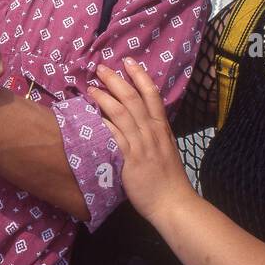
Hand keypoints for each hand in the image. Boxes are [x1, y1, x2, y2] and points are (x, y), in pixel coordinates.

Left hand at [87, 59, 194, 221]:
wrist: (172, 202)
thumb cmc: (168, 179)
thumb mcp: (165, 149)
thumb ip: (153, 134)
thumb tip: (140, 121)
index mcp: (161, 128)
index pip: (151, 94)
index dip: (140, 76)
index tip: (129, 61)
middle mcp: (152, 132)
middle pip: (132, 98)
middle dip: (116, 80)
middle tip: (101, 68)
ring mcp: (141, 145)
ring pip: (121, 113)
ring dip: (105, 98)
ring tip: (91, 88)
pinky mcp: (130, 159)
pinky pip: (115, 137)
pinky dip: (104, 124)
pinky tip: (92, 116)